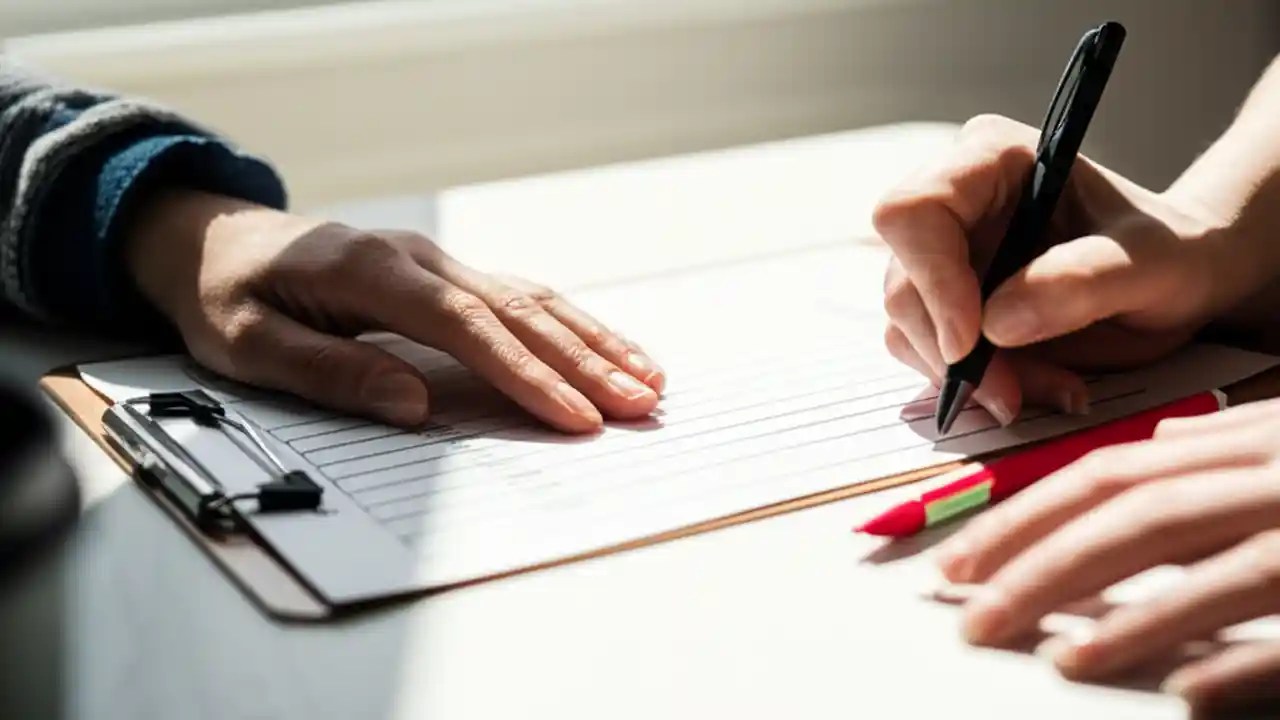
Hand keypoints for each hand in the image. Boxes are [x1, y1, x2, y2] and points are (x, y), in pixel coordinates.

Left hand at [124, 190, 663, 431]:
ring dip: (592, 340)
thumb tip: (413, 407)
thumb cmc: (229, 297)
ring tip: (647, 380)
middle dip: (583, 360)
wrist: (219, 240)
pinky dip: (570, 325)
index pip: (466, 326)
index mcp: (371, 272)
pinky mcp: (447, 274)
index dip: (525, 372)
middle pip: (517, 310)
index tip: (574, 415)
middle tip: (639, 404)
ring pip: (532, 297)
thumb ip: (330, 371)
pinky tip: (606, 349)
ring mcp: (439, 260)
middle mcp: (419, 258)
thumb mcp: (248, 343)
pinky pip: (520, 297)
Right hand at [872, 114, 1258, 423]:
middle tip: (1013, 393)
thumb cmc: (1171, 254)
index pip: (913, 211)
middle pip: (903, 280)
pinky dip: (975, 383)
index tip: (973, 343)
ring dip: (969, 374)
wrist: (1180, 283)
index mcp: (989, 161)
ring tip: (1049, 387)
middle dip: (952, 348)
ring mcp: (944, 255)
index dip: (931, 278)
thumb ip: (1080, 282)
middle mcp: (953, 203)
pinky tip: (1035, 385)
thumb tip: (997, 323)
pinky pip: (928, 352)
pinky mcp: (946, 303)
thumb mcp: (1147, 264)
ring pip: (907, 324)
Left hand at [934, 398, 1279, 710]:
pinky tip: (1187, 692)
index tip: (959, 563)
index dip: (1024, 518)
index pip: (1110, 475)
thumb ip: (1227, 444)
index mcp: (1253, 443)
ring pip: (1217, 570)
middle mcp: (1278, 478)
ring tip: (1058, 660)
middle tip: (976, 618)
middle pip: (1140, 517)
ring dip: (1130, 618)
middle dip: (1045, 566)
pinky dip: (1241, 659)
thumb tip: (1162, 439)